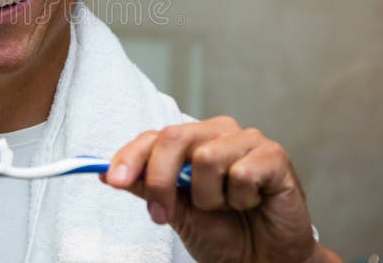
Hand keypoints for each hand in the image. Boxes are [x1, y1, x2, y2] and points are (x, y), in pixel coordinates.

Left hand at [100, 116, 340, 262]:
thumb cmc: (224, 233)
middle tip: (164, 214)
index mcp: (192, 141)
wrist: (265, 261)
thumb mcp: (176, 213)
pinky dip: (241, 199)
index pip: (154, 137)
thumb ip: (146, 188)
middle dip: (161, 181)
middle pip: (173, 137)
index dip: (130, 157)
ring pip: (207, 158)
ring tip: (226, 207)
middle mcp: (217, 133)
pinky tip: (251, 204)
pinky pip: (242, 172)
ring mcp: (248, 140)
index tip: (115, 180)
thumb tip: (107, 173)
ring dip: (209, 197)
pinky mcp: (275, 155)